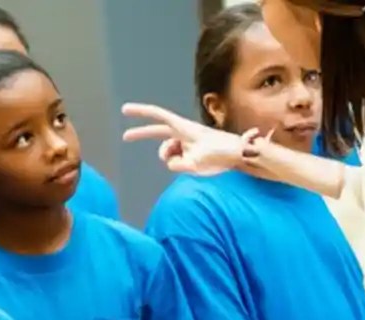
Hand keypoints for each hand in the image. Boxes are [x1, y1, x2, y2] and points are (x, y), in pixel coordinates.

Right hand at [122, 103, 263, 175]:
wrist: (239, 154)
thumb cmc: (221, 152)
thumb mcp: (198, 161)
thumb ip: (179, 164)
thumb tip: (171, 165)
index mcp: (183, 128)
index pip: (158, 116)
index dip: (140, 112)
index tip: (125, 110)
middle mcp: (182, 133)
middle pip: (157, 132)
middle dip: (142, 134)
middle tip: (125, 137)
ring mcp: (186, 142)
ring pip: (167, 152)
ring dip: (170, 158)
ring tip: (189, 162)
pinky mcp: (190, 151)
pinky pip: (176, 159)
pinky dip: (179, 163)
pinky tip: (194, 164)